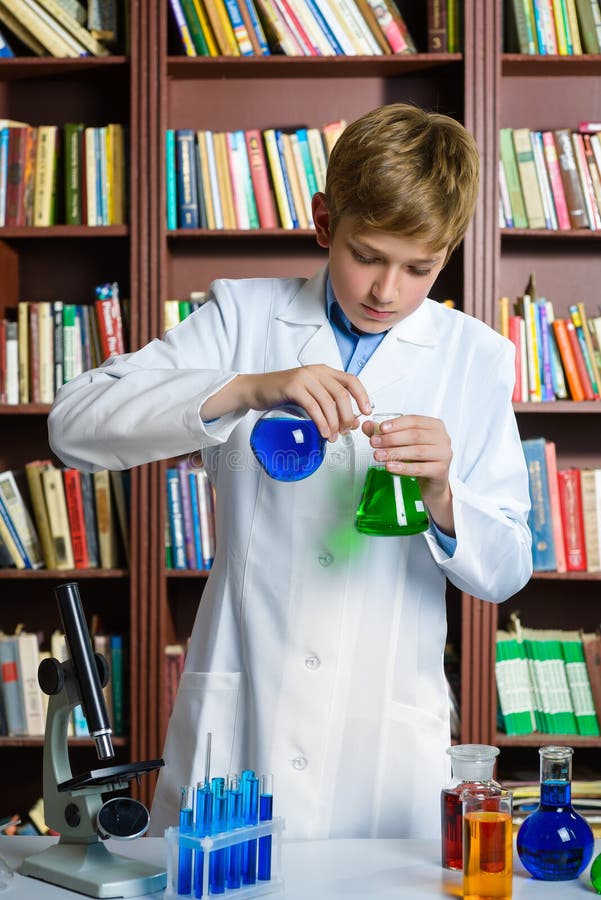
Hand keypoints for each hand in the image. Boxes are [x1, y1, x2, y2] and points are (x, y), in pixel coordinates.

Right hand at [241, 365, 371, 440]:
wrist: (256, 388)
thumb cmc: (282, 393)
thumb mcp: (310, 394)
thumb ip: (328, 404)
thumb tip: (351, 422)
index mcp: (324, 371)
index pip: (351, 380)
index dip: (362, 396)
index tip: (366, 411)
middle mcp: (316, 372)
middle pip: (342, 394)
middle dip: (347, 416)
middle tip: (346, 431)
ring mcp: (304, 378)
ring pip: (328, 402)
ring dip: (334, 423)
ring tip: (332, 436)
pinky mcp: (293, 386)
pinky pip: (313, 406)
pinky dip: (321, 422)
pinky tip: (323, 432)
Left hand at [362, 414, 454, 532]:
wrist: (432, 481)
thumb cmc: (420, 459)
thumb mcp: (403, 443)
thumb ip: (385, 433)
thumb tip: (368, 426)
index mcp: (434, 426)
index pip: (414, 420)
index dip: (396, 424)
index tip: (381, 428)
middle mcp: (442, 438)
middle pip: (414, 435)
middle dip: (391, 439)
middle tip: (375, 443)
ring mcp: (444, 454)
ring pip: (416, 451)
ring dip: (394, 453)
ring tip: (378, 455)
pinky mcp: (441, 470)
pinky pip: (420, 468)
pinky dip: (403, 467)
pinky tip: (390, 466)